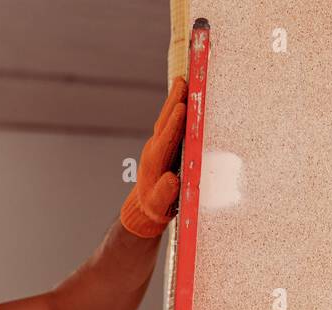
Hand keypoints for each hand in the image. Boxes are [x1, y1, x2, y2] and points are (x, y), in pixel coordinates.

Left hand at [119, 76, 187, 238]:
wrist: (145, 207)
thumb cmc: (155, 207)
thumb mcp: (159, 205)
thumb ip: (164, 194)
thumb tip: (173, 180)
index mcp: (155, 162)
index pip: (166, 139)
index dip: (175, 124)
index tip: (182, 108)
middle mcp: (155, 148)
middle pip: (165, 121)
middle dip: (174, 101)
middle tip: (183, 81)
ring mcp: (159, 144)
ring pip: (167, 118)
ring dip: (175, 99)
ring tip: (184, 80)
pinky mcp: (165, 144)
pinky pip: (172, 123)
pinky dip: (177, 108)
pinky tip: (186, 96)